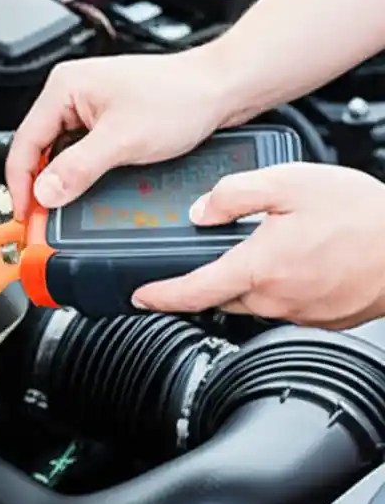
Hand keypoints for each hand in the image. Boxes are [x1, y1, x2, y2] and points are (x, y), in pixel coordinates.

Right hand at [5, 50, 240, 219]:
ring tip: (65, 205)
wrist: (223, 88)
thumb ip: (77, 168)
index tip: (27, 215)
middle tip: (43, 218)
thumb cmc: (182, 96)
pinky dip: (81, 172)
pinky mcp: (108, 118)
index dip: (21, 183)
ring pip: (60, 151)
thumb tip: (45, 194)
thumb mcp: (122, 140)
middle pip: (39, 148)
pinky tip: (88, 187)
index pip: (24, 142)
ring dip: (63, 179)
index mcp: (64, 87)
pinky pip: (81, 151)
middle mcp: (72, 92)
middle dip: (41, 184)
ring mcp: (90, 105)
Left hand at [133, 163, 384, 329]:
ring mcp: (300, 313)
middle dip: (207, 277)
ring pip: (252, 300)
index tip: (140, 297)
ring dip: (247, 279)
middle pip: (220, 295)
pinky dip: (279, 285)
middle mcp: (275, 299)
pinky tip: (298, 259)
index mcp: (259, 268)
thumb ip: (236, 194)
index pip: (192, 292)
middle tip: (213, 251)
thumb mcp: (290, 184)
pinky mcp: (322, 319)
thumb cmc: (363, 216)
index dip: (159, 296)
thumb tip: (200, 211)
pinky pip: (284, 304)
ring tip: (267, 246)